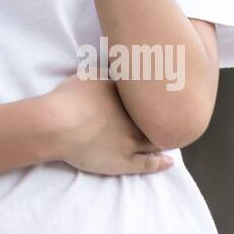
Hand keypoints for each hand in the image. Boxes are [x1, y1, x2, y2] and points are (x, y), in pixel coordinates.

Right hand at [37, 69, 174, 175]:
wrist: (58, 125)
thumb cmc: (70, 98)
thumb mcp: (89, 76)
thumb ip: (107, 73)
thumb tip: (118, 70)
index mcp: (126, 99)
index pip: (148, 98)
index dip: (158, 99)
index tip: (166, 95)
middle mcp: (133, 120)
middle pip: (156, 120)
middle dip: (167, 119)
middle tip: (176, 118)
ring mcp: (130, 142)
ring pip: (155, 141)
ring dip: (165, 139)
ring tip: (173, 138)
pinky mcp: (123, 162)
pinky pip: (147, 164)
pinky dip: (160, 163)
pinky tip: (168, 161)